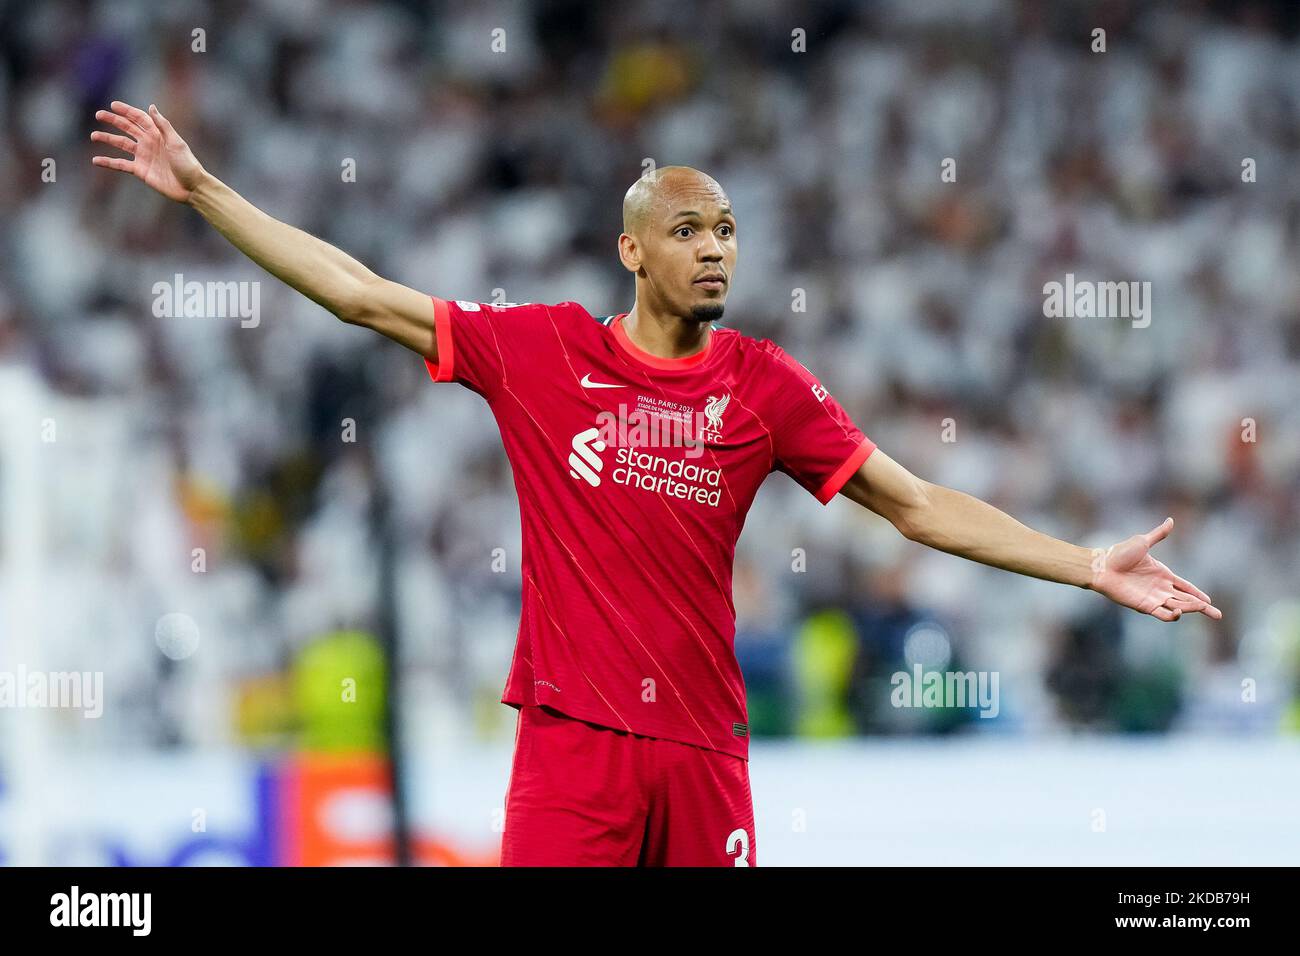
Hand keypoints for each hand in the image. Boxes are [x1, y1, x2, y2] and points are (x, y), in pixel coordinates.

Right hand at [91, 101, 204, 202]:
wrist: (191, 187)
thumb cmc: (187, 164)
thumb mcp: (175, 142)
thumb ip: (162, 125)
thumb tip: (151, 106)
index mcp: (158, 134)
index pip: (139, 118)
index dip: (127, 111)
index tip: (113, 105)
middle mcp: (149, 143)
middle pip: (127, 128)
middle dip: (113, 121)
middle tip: (98, 115)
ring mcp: (144, 156)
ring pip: (121, 144)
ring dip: (107, 139)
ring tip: (93, 136)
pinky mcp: (141, 170)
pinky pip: (121, 164)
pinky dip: (108, 162)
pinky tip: (96, 160)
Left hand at [1089, 517, 1221, 621]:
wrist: (1102, 567)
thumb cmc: (1119, 554)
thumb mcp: (1142, 542)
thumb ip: (1158, 535)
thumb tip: (1171, 520)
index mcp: (1163, 574)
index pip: (1185, 586)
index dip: (1197, 594)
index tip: (1209, 600)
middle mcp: (1160, 588)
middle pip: (1186, 600)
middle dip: (1202, 608)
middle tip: (1217, 615)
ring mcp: (1153, 598)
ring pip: (1178, 607)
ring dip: (1190, 609)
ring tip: (1202, 608)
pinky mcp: (1144, 606)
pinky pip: (1162, 614)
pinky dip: (1172, 616)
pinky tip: (1179, 612)